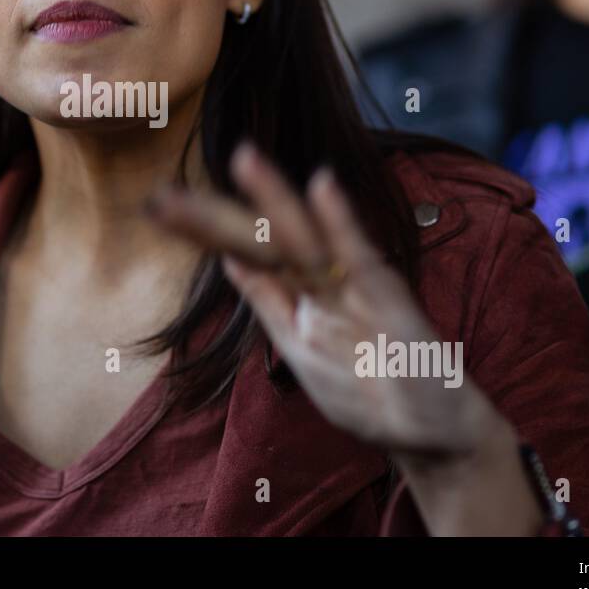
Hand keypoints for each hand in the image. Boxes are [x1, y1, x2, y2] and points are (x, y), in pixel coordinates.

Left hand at [145, 141, 502, 458]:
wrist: (431, 431)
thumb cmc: (367, 389)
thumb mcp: (301, 349)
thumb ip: (269, 301)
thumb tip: (227, 259)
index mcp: (296, 292)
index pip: (241, 251)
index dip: (202, 230)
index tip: (157, 208)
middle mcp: (319, 279)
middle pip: (260, 238)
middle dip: (213, 218)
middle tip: (163, 197)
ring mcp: (352, 285)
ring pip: (304, 236)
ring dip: (274, 197)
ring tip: (242, 158)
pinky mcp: (387, 297)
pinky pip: (360, 257)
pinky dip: (343, 222)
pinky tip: (322, 185)